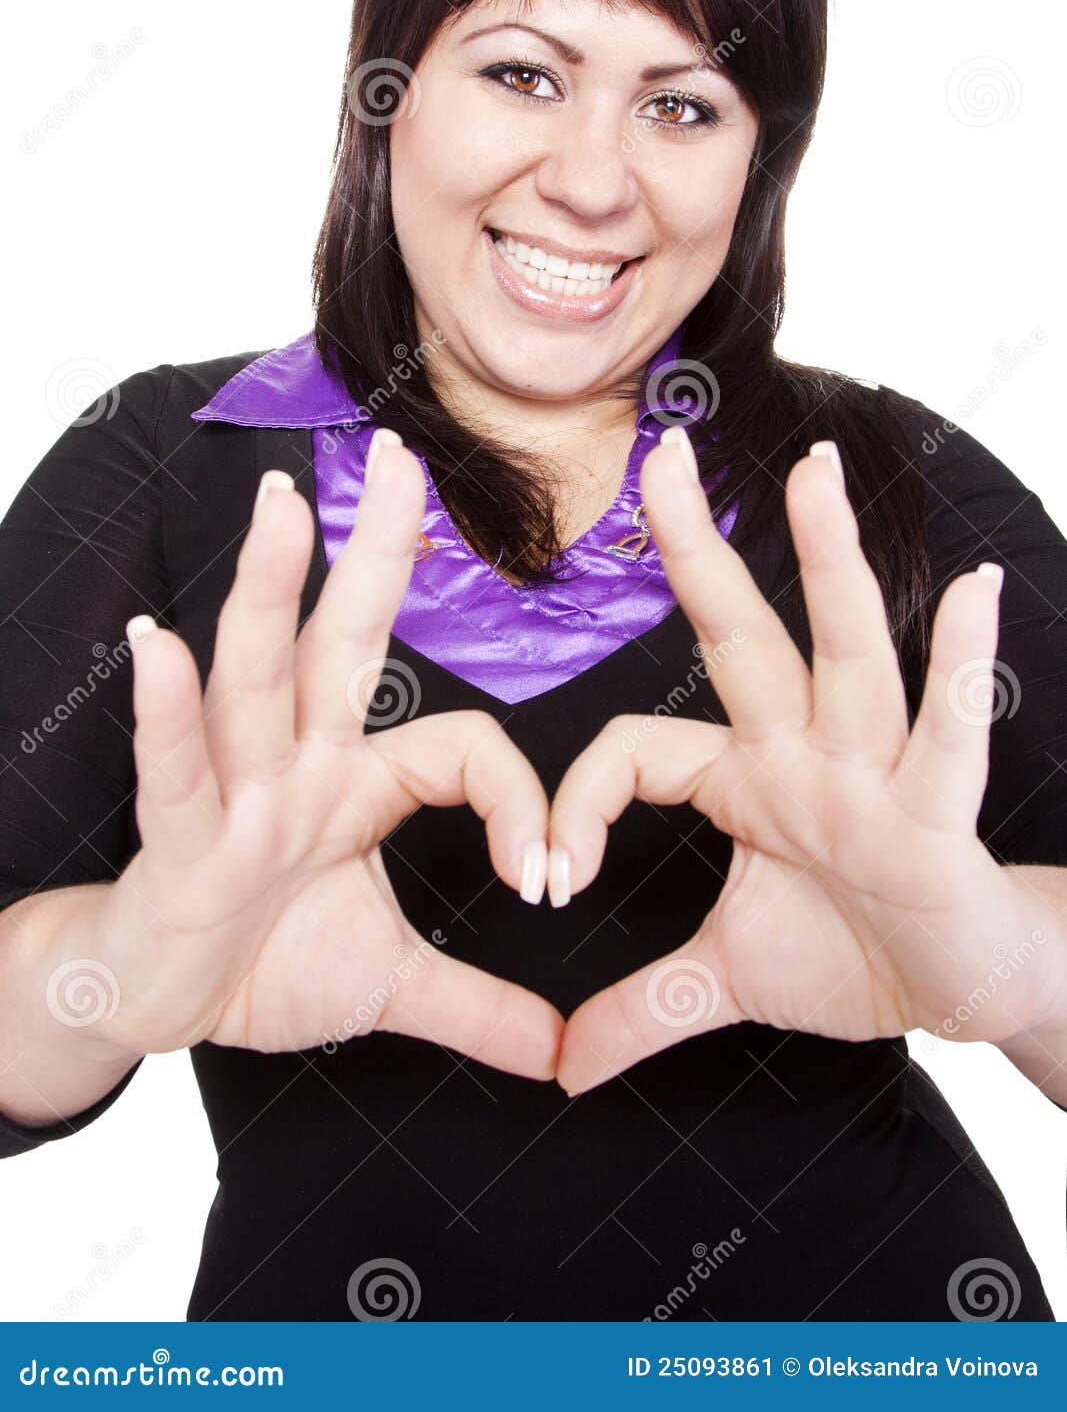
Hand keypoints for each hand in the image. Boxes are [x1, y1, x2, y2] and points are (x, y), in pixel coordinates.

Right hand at [69, 432, 561, 1078]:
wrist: (148, 1000)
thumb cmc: (257, 962)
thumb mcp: (386, 984)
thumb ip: (475, 1003)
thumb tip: (558, 1052)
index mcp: (356, 780)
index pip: (459, 744)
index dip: (517, 800)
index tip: (544, 878)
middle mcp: (297, 762)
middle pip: (343, 638)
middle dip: (373, 548)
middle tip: (398, 452)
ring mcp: (236, 791)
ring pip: (257, 677)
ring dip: (268, 590)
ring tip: (281, 506)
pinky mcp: (180, 837)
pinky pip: (178, 767)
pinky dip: (166, 710)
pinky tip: (157, 646)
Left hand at [551, 432, 1057, 1093]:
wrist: (962, 986)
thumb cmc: (853, 952)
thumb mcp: (729, 979)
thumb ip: (643, 1008)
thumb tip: (563, 1068)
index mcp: (745, 775)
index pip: (638, 747)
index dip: (580, 799)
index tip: (551, 875)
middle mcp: (804, 750)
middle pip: (742, 634)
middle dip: (698, 545)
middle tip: (660, 449)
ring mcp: (873, 773)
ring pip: (845, 655)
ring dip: (830, 564)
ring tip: (816, 469)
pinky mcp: (934, 816)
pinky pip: (946, 736)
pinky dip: (960, 667)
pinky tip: (974, 588)